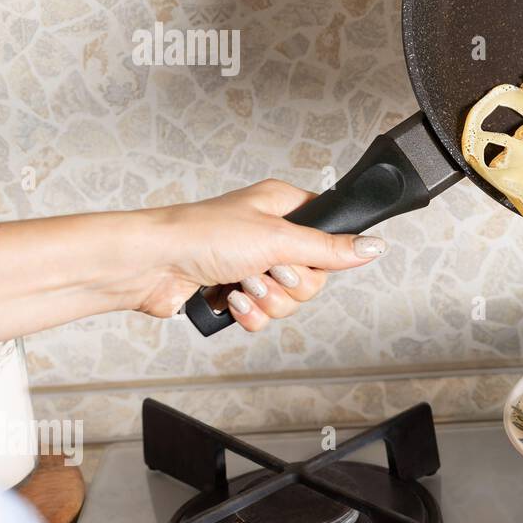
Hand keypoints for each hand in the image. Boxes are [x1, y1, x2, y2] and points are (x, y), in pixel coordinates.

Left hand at [138, 179, 385, 331]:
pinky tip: (230, 300)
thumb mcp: (277, 239)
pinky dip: (248, 313)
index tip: (301, 257)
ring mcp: (251, 265)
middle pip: (312, 277)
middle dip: (288, 283)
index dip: (321, 255)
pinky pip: (263, 315)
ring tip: (241, 285)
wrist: (149, 265)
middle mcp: (269, 235)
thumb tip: (373, 246)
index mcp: (283, 207)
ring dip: (266, 299)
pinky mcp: (235, 293)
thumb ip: (329, 248)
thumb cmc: (200, 234)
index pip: (329, 236)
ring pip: (289, 300)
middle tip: (265, 269)